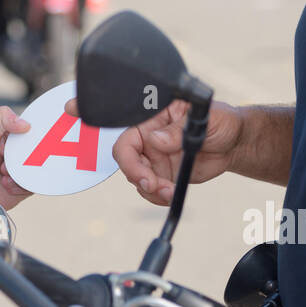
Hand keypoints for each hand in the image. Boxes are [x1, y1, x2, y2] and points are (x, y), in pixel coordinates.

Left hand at [0, 106, 31, 210]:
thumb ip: (1, 119)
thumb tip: (26, 123)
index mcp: (10, 136)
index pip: (30, 128)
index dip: (29, 134)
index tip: (21, 141)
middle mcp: (18, 151)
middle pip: (37, 148)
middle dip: (23, 156)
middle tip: (4, 161)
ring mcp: (24, 168)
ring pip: (39, 166)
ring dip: (21, 172)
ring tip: (3, 174)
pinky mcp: (27, 185)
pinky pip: (36, 182)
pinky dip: (22, 185)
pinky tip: (7, 185)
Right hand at [64, 97, 241, 205]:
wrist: (233, 143)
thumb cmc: (219, 119)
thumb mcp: (203, 119)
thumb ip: (177, 130)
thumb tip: (154, 141)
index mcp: (151, 115)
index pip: (119, 115)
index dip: (92, 111)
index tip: (72, 109)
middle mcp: (146, 136)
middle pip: (124, 156)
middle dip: (134, 173)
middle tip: (152, 184)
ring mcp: (151, 156)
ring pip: (134, 177)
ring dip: (149, 189)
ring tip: (169, 192)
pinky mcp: (160, 174)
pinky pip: (147, 190)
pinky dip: (156, 197)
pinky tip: (171, 195)